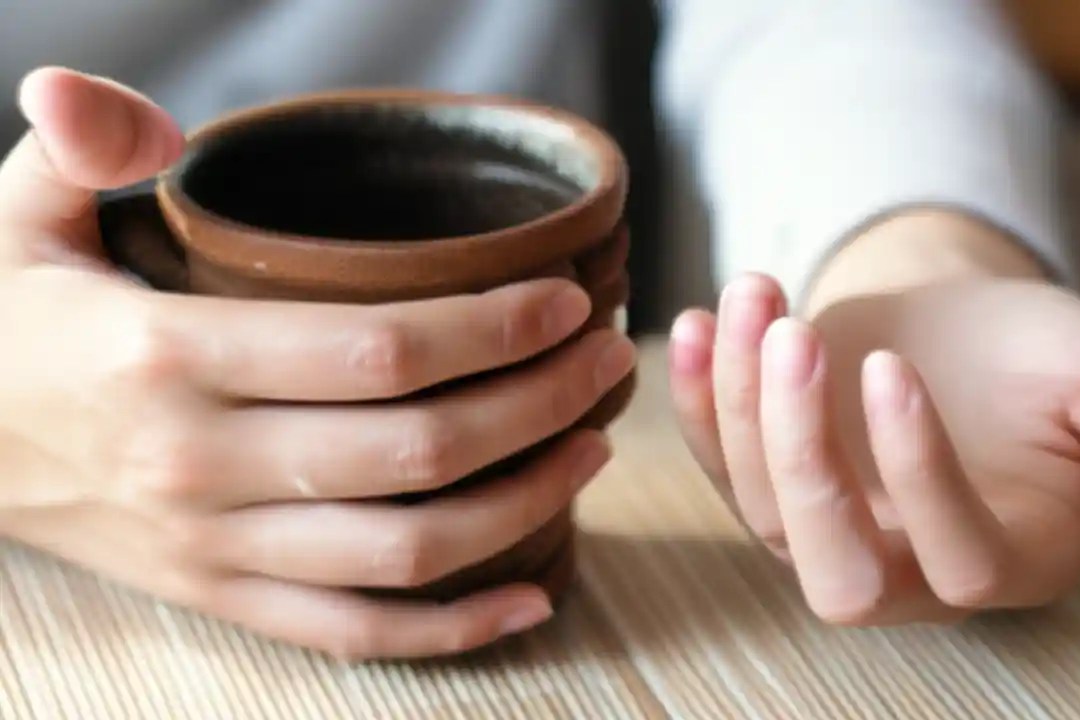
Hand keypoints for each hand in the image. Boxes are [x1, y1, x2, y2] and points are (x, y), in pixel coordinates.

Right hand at [0, 67, 635, 658]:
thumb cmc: (6, 319)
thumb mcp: (17, 213)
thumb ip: (84, 146)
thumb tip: (124, 106)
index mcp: (165, 357)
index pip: (377, 350)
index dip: (492, 329)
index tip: (565, 299)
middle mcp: (199, 465)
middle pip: (418, 450)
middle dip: (537, 404)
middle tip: (605, 359)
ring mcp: (215, 549)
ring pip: (407, 551)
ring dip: (524, 503)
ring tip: (593, 447)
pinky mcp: (223, 598)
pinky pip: (357, 634)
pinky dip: (455, 630)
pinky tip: (535, 595)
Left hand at [669, 212, 1079, 624]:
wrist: (956, 319)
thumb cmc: (1038, 355)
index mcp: (1001, 558)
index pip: (956, 554)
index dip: (916, 468)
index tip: (892, 363)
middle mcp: (906, 569)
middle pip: (836, 569)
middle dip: (801, 453)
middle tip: (796, 336)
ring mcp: (825, 533)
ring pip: (761, 508)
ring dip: (740, 398)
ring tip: (753, 293)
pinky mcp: (767, 486)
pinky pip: (713, 464)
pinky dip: (693, 398)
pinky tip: (699, 323)